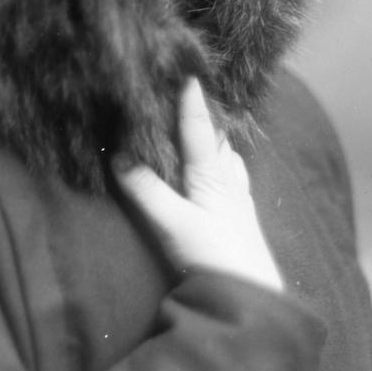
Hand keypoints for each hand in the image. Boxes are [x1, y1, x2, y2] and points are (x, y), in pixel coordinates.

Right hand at [113, 78, 282, 291]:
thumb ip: (146, 190)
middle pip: (218, 139)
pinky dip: (225, 163)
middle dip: (206, 116)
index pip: (200, 128)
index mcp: (212, 174)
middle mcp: (229, 180)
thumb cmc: (215, 258)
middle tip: (193, 94)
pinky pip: (234, 177)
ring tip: (207, 127)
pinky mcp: (242, 219)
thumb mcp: (172, 224)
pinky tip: (225, 169)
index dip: (192, 100)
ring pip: (228, 158)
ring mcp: (239, 199)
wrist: (254, 299)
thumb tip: (118, 155)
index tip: (189, 71)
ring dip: (217, 140)